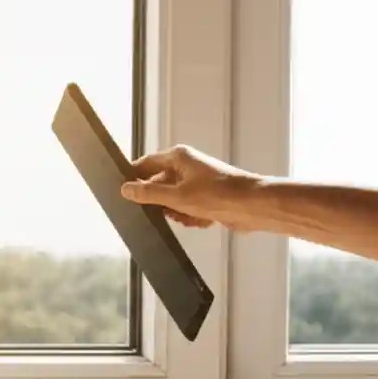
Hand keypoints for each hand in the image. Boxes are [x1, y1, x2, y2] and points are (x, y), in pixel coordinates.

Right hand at [121, 145, 265, 230]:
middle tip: (164, 212)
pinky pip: (187, 207)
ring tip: (189, 216)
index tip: (123, 194)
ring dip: (177, 212)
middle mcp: (187, 166)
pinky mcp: (207, 196)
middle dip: (160, 202)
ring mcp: (198, 181)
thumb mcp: (176, 196)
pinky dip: (191, 217)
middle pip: (158, 184)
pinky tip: (202, 220)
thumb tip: (125, 190)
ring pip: (173, 199)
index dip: (133, 179)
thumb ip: (147, 193)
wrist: (253, 207)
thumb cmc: (218, 195)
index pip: (144, 164)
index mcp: (178, 157)